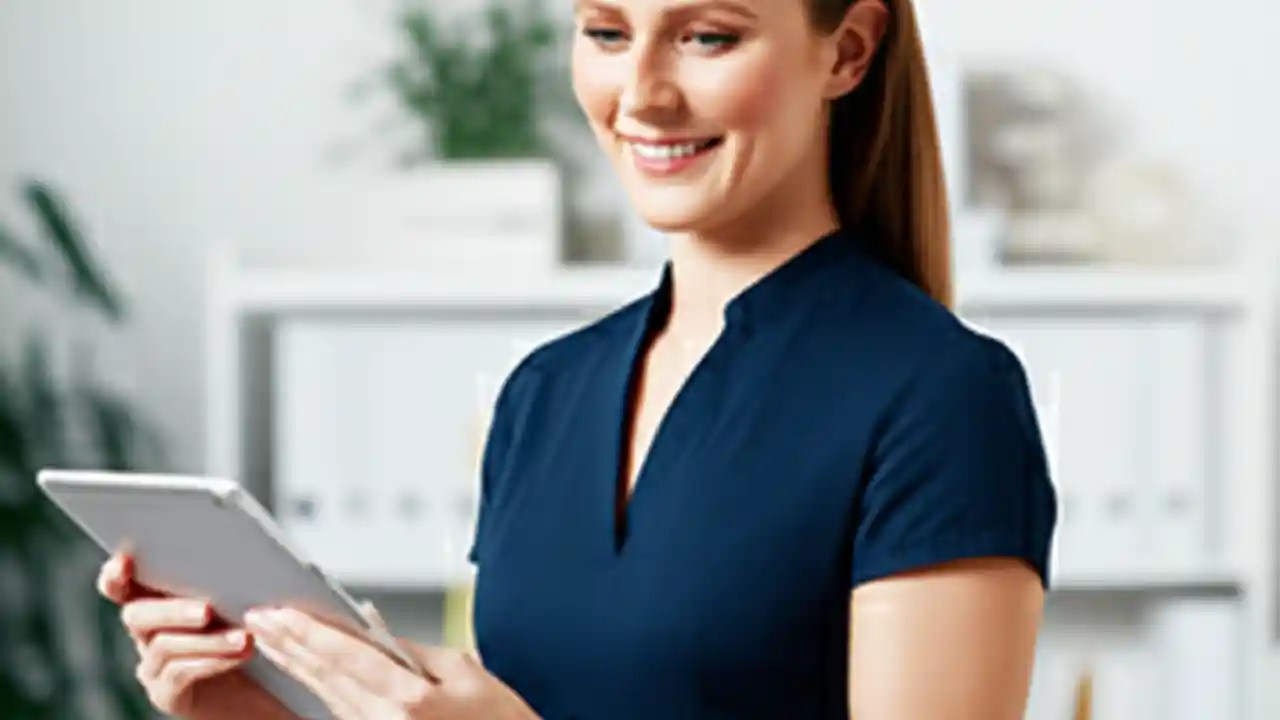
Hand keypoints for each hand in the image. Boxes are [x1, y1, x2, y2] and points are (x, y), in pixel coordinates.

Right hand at [97, 552, 294, 719]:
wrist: (260, 684)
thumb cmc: (248, 628)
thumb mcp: (238, 600)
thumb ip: (224, 580)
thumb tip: (240, 555)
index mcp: (156, 601)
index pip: (120, 586)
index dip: (115, 574)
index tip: (126, 561)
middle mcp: (145, 632)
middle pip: (136, 616)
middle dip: (171, 611)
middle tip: (207, 610)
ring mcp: (152, 666)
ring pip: (163, 646)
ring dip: (206, 640)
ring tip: (243, 638)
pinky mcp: (166, 694)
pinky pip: (179, 674)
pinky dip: (211, 661)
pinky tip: (240, 654)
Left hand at [245, 607, 537, 719]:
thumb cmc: (496, 718)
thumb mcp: (464, 671)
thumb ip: (413, 649)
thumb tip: (373, 629)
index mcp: (411, 700)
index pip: (347, 657)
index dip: (309, 632)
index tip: (280, 612)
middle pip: (326, 677)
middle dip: (289, 645)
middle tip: (259, 618)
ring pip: (327, 696)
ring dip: (296, 665)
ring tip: (270, 638)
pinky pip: (341, 712)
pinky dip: (319, 688)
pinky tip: (303, 670)